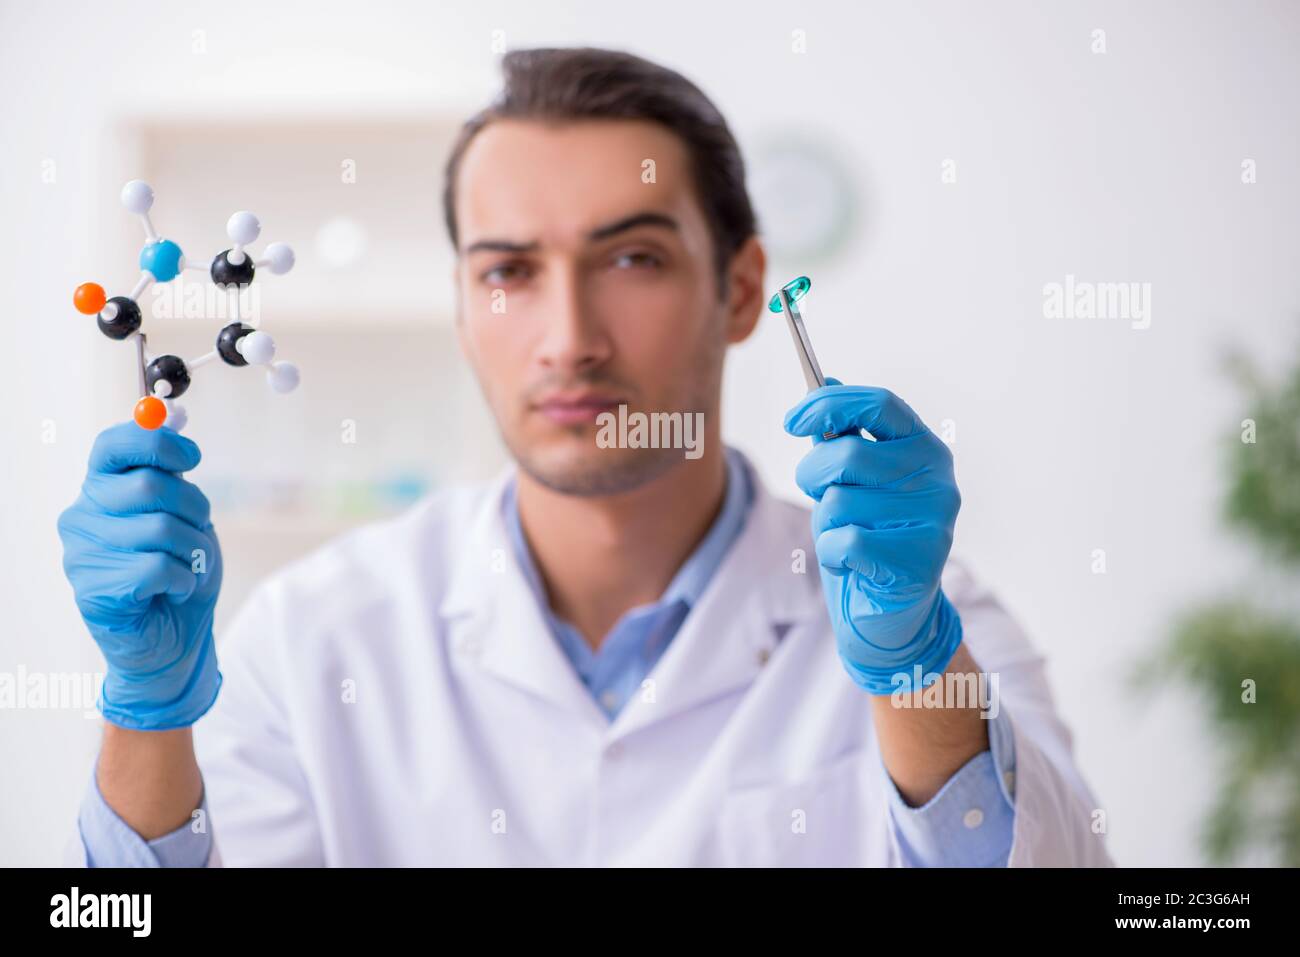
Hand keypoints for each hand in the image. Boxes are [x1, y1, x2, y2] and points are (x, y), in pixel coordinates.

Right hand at [57, 422, 222, 728]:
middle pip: (150, 484)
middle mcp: (81, 516)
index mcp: (100, 489)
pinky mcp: (94, 590)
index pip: (114, 444)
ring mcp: (82, 554)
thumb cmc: (178, 571)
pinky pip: (156, 567)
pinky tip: (175, 590)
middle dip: (194, 506)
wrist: (172, 640)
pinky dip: (182, 579)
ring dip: (193, 548)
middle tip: (200, 528)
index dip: (159, 443)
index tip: (192, 457)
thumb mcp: (183, 513)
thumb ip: (172, 470)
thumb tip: (173, 415)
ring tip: (188, 566)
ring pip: (159, 528)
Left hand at [783, 379, 962, 694]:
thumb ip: (841, 435)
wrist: (890, 613)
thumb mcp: (852, 481)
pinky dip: (833, 554)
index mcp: (923, 448)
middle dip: (813, 474)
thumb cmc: (869, 536)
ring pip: (840, 501)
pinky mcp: (918, 561)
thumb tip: (826, 380)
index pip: (879, 404)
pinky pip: (844, 541)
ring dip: (825, 523)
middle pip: (848, 452)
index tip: (792, 420)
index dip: (830, 404)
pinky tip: (852, 564)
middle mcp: (937, 478)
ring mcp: (933, 520)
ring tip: (848, 538)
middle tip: (817, 493)